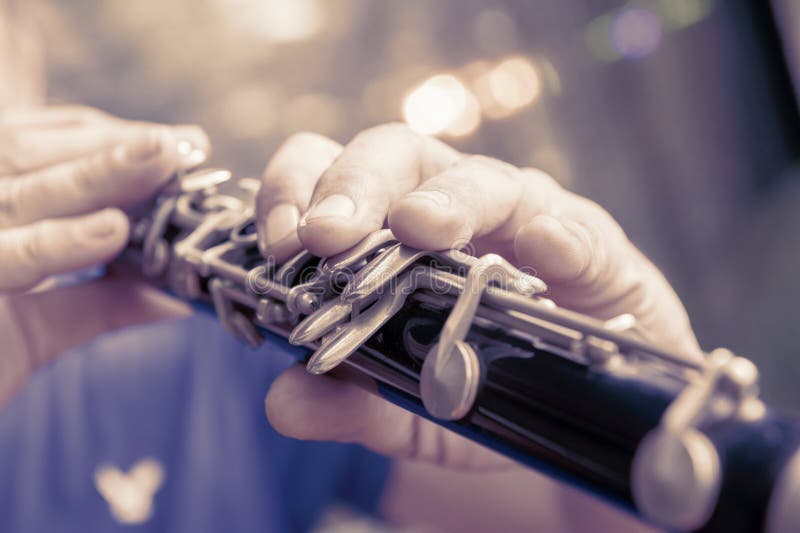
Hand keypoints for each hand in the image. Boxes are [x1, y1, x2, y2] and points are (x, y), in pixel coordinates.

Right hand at [0, 106, 209, 406]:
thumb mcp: (36, 329)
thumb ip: (99, 305)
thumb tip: (174, 299)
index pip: (34, 147)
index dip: (105, 139)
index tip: (177, 144)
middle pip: (29, 155)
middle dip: (110, 147)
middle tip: (181, 143)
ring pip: (20, 194)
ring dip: (96, 173)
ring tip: (159, 160)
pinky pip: (5, 258)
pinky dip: (57, 242)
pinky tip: (110, 231)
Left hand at [256, 123, 700, 468]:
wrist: (577, 402)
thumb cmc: (485, 381)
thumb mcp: (409, 408)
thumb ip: (350, 402)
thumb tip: (283, 401)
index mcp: (392, 227)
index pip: (331, 177)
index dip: (294, 193)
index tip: (275, 244)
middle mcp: (451, 204)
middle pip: (396, 154)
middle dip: (356, 184)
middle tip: (329, 233)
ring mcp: (524, 218)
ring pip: (484, 179)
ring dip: (447, 199)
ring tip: (420, 227)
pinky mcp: (592, 248)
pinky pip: (577, 229)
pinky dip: (558, 236)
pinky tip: (544, 248)